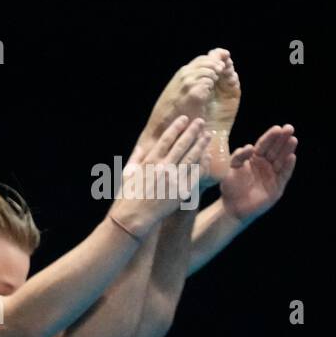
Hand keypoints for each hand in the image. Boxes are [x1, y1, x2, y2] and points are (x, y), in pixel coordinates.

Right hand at [114, 115, 211, 234]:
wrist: (133, 217)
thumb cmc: (127, 197)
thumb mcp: (128, 174)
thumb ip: (135, 159)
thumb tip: (141, 147)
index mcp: (149, 161)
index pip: (166, 139)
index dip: (176, 127)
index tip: (184, 119)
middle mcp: (163, 167)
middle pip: (182, 144)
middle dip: (192, 131)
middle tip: (201, 122)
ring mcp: (174, 178)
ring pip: (192, 157)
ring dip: (201, 144)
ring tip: (208, 135)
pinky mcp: (181, 190)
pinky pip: (196, 174)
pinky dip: (203, 164)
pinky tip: (207, 156)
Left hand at [220, 124, 296, 222]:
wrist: (232, 207)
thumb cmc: (231, 186)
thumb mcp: (231, 168)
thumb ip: (238, 156)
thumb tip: (249, 146)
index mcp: (254, 158)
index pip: (264, 145)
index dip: (271, 137)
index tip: (278, 128)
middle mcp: (266, 165)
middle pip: (275, 150)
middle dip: (282, 139)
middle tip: (290, 128)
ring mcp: (272, 175)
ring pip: (281, 160)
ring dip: (287, 150)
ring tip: (292, 139)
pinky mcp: (277, 186)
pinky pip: (284, 174)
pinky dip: (288, 166)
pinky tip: (292, 156)